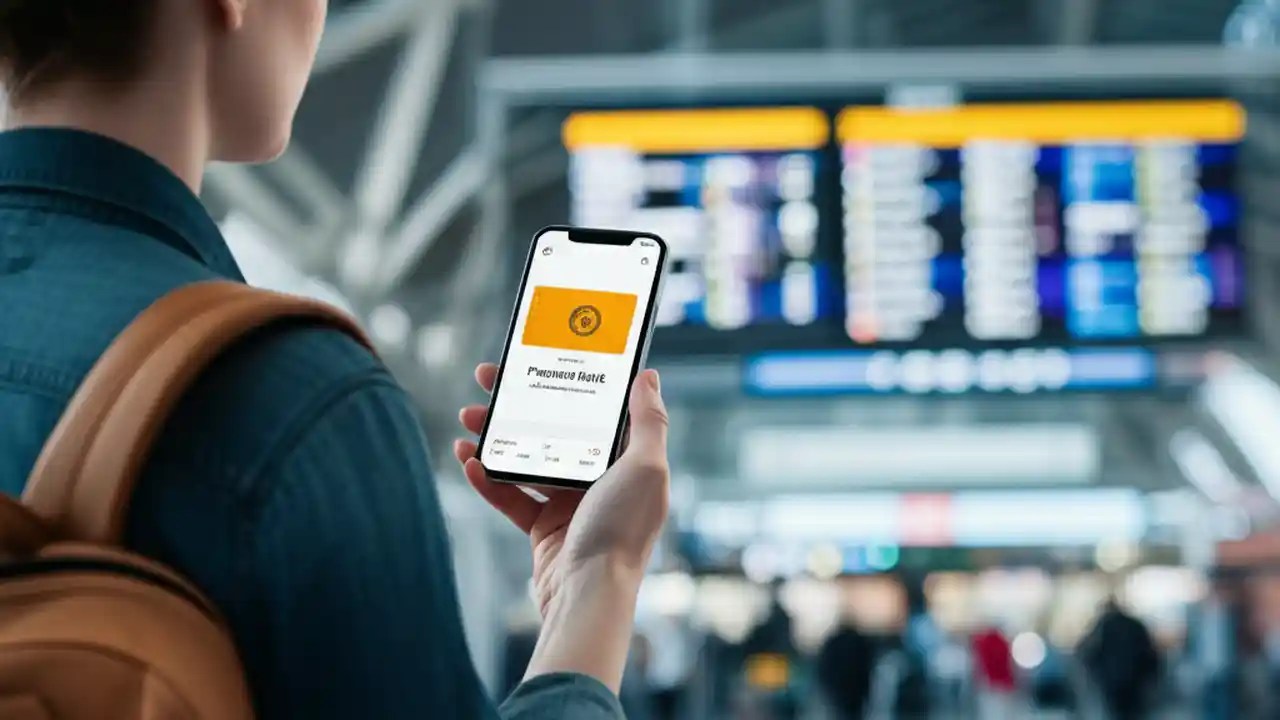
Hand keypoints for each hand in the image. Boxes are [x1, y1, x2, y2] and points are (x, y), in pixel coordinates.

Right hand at [453, 365, 669, 617]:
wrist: (589, 595)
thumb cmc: (621, 531)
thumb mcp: (646, 468)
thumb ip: (648, 421)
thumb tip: (649, 377)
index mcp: (627, 462)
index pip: (595, 411)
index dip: (567, 383)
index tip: (539, 360)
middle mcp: (601, 481)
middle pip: (555, 430)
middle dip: (520, 405)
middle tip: (488, 380)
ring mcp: (570, 505)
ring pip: (527, 459)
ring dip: (496, 437)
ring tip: (468, 417)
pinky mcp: (543, 529)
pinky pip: (511, 497)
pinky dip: (488, 479)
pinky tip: (469, 461)